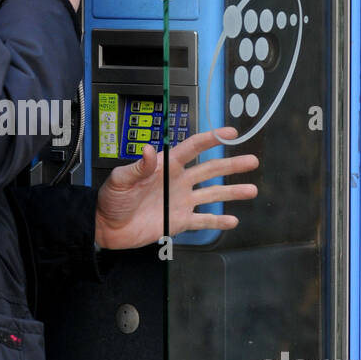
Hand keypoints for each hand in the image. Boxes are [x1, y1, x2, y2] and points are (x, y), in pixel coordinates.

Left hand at [94, 127, 258, 249]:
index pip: (192, 148)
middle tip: (252, 160)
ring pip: (212, 194)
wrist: (108, 227)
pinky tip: (233, 220)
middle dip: (232, 165)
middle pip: (210, 170)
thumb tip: (149, 150)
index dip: (211, 139)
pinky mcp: (179, 221)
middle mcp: (178, 181)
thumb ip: (137, 167)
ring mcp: (181, 201)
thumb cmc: (111, 200)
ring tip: (252, 190)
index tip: (230, 132)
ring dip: (232, 191)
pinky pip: (203, 220)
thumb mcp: (120, 180)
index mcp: (166, 166)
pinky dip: (218, 221)